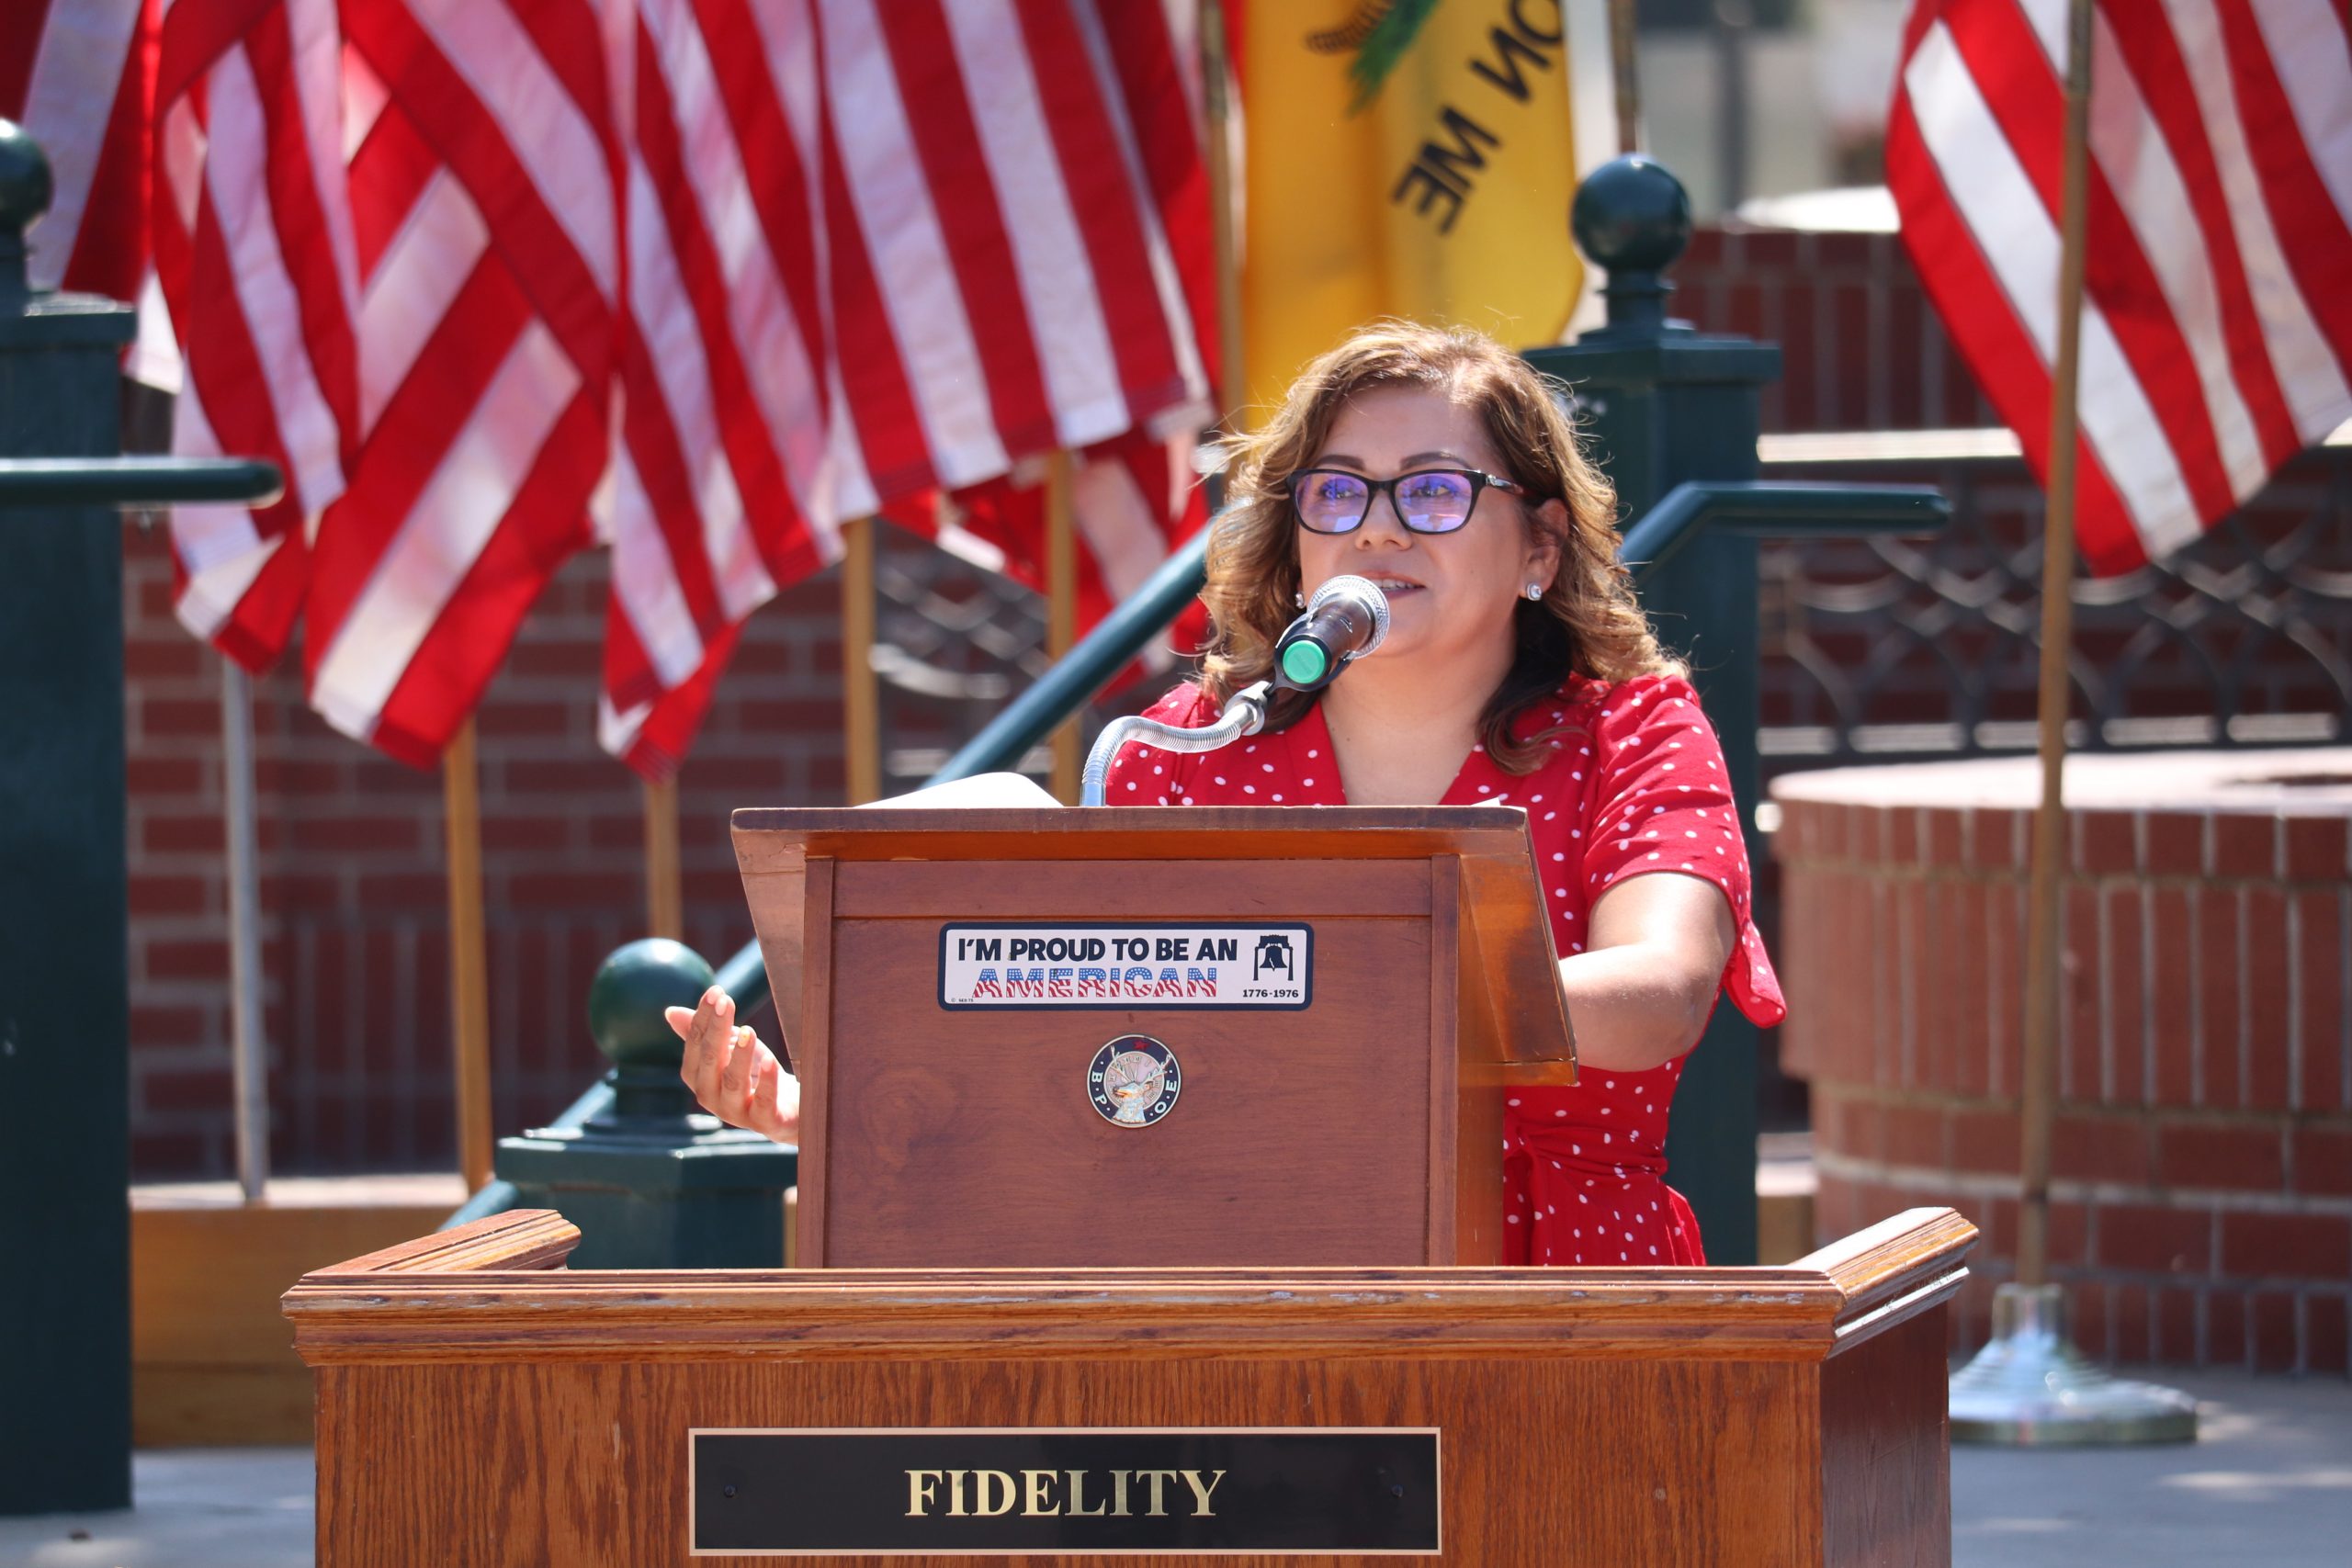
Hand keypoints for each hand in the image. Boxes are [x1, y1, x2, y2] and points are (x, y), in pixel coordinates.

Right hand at [666, 986, 800, 1143]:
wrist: (789, 1108)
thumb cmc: (753, 1073)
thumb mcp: (729, 1048)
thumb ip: (703, 1033)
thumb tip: (670, 1012)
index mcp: (697, 1077)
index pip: (695, 1044)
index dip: (704, 1017)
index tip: (716, 991)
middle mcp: (710, 1096)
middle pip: (710, 1060)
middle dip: (716, 1029)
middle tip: (727, 1002)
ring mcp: (735, 1112)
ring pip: (733, 1082)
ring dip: (739, 1055)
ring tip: (748, 1030)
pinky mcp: (764, 1121)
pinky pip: (763, 1102)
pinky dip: (766, 1080)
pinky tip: (770, 1060)